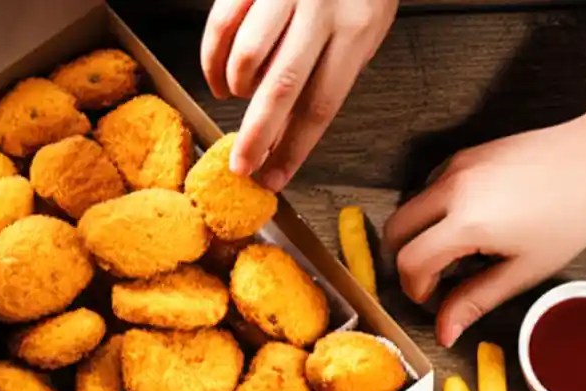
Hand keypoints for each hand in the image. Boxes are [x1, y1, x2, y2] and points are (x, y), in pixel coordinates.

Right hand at [200, 0, 395, 190]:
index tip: (275, 178)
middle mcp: (320, 10)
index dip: (295, 149)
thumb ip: (338, 68)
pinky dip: (214, 57)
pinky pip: (222, 23)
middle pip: (282, 88)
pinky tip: (220, 76)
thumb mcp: (371, 24)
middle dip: (257, 136)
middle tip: (241, 166)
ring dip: (237, 89)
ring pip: (247, 57)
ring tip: (238, 97)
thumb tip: (296, 122)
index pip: (322, 104)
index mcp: (356, 30)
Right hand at [383, 119, 585, 346]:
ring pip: (409, 207)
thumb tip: (445, 330)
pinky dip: (434, 212)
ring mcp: (455, 167)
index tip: (434, 300)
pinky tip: (468, 225)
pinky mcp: (465, 155)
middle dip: (404, 261)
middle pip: (394, 231)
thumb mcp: (524, 269)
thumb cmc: (574, 213)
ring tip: (457, 254)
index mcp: (466, 222)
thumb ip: (476, 300)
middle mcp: (451, 189)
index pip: (410, 262)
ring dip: (419, 235)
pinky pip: (430, 187)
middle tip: (432, 281)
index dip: (416, 289)